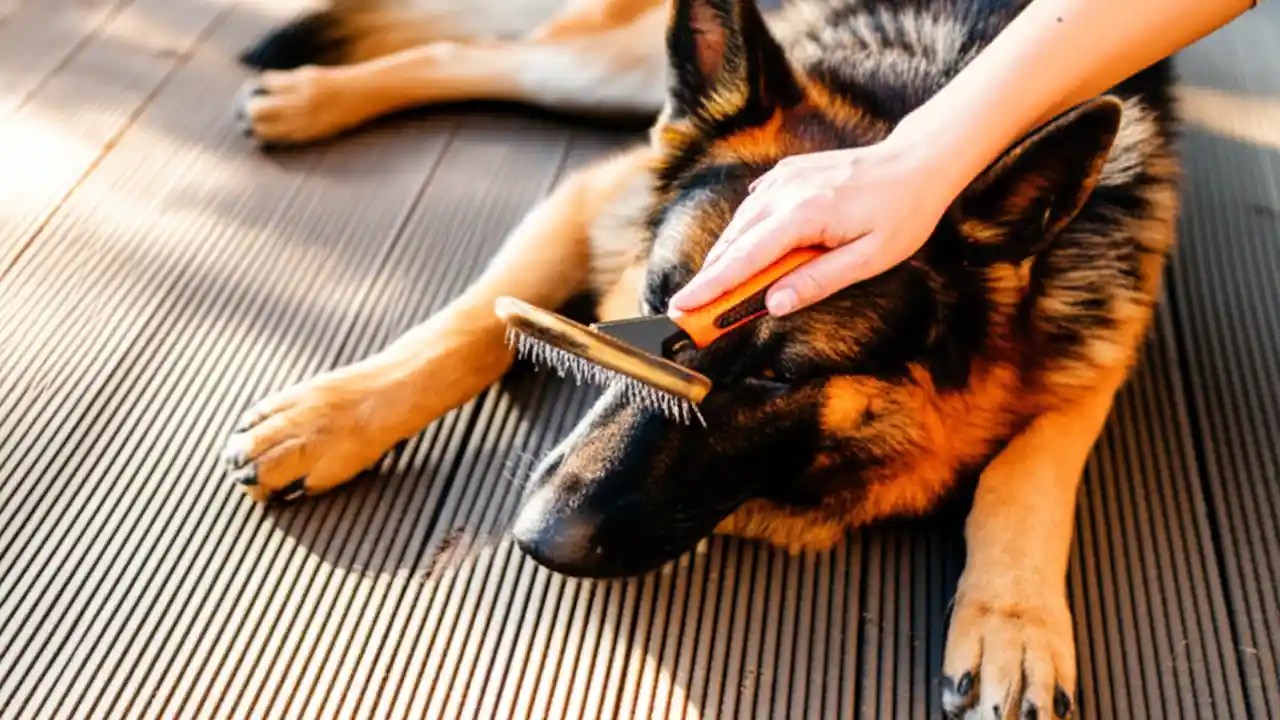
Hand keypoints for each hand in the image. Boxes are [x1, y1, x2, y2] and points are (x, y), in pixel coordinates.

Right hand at [668, 135, 963, 315]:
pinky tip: (743, 252)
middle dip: (710, 278)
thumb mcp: (870, 258)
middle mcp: (786, 192)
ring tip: (715, 288)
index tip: (683, 306)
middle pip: (734, 243)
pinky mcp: (787, 174)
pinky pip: (753, 208)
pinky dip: (742, 234)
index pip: (745, 259)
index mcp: (804, 215)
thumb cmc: (902, 212)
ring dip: (725, 257)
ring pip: (739, 224)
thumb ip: (819, 281)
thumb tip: (775, 304)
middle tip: (691, 311)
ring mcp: (784, 179)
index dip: (711, 286)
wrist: (917, 161)